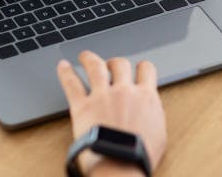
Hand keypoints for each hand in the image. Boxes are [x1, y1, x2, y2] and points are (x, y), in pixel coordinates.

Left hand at [57, 51, 166, 175]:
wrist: (120, 166)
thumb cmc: (139, 156)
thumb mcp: (158, 134)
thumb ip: (153, 114)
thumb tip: (150, 109)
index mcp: (146, 97)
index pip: (146, 69)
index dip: (141, 67)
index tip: (137, 69)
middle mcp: (124, 90)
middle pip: (121, 64)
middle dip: (115, 62)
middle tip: (110, 65)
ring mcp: (102, 96)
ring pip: (96, 66)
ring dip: (90, 58)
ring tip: (85, 55)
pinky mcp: (82, 106)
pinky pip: (72, 83)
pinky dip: (65, 72)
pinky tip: (63, 66)